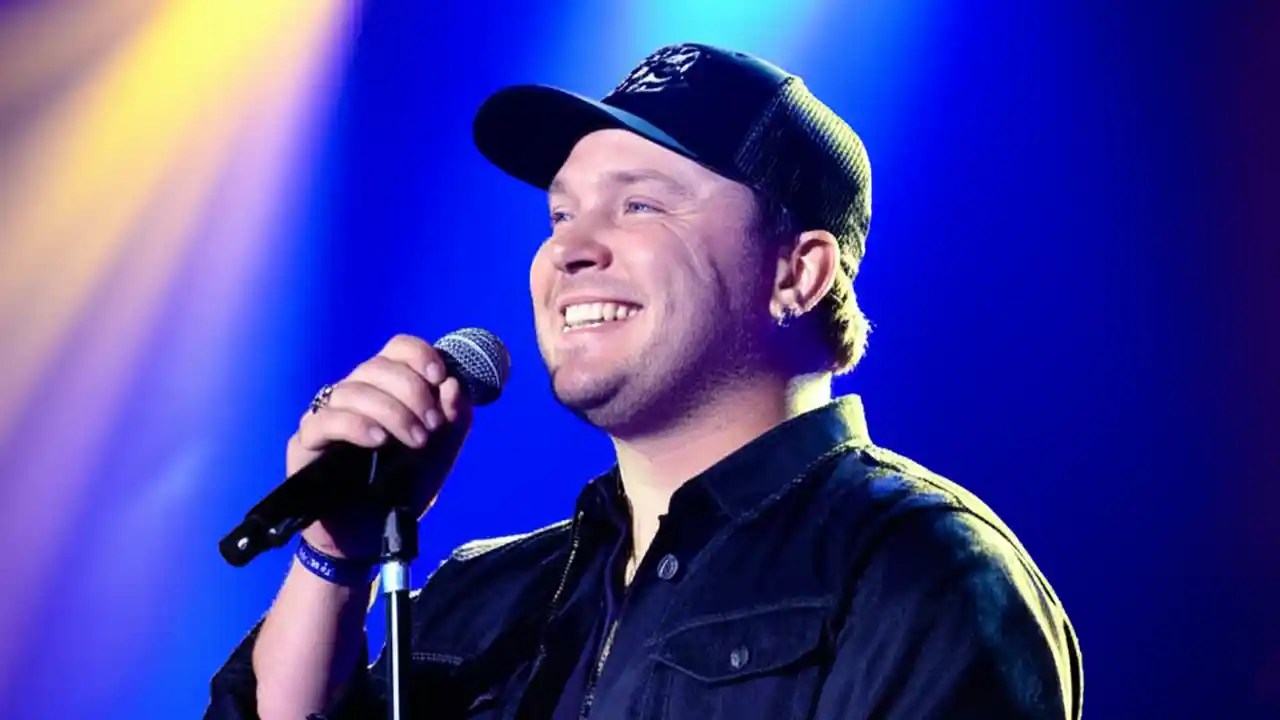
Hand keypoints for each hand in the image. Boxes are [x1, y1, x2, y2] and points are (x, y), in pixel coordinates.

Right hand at [289, 334, 473, 557]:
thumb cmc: (403, 489)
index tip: (440, 377)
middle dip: (412, 391)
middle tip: (430, 426)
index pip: (397, 348)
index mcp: (387, 389)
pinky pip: (326, 420)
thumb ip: (454, 420)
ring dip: (391, 411)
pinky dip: (356, 425)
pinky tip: (378, 442)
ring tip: (414, 443)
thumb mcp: (441, 455)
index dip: (419, 354)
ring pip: (352, 390)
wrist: (373, 537)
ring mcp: (327, 415)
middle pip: (377, 366)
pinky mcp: (306, 443)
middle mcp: (355, 395)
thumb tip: (454, 386)